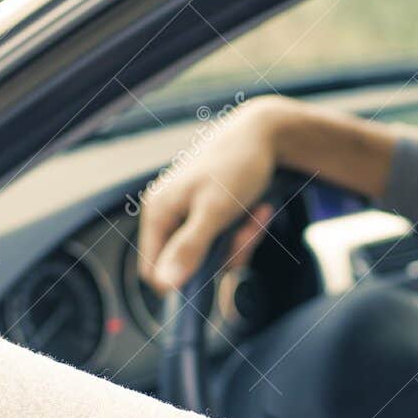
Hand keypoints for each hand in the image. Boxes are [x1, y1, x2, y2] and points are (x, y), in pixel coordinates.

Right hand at [136, 96, 287, 291]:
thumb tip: (165, 284)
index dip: (181, 282)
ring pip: (211, 255)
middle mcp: (168, 213)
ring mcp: (189, 213)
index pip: (152, 271)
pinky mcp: (209, 213)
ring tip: (257, 213)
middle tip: (248, 233)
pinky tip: (259, 210)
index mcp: (158, 211)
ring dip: (240, 242)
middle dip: (223, 256)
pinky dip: (245, 231)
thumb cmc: (237, 164)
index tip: (216, 272)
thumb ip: (189, 247)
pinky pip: (224, 240)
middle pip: (187, 265)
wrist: (266, 133)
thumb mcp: (214, 210)